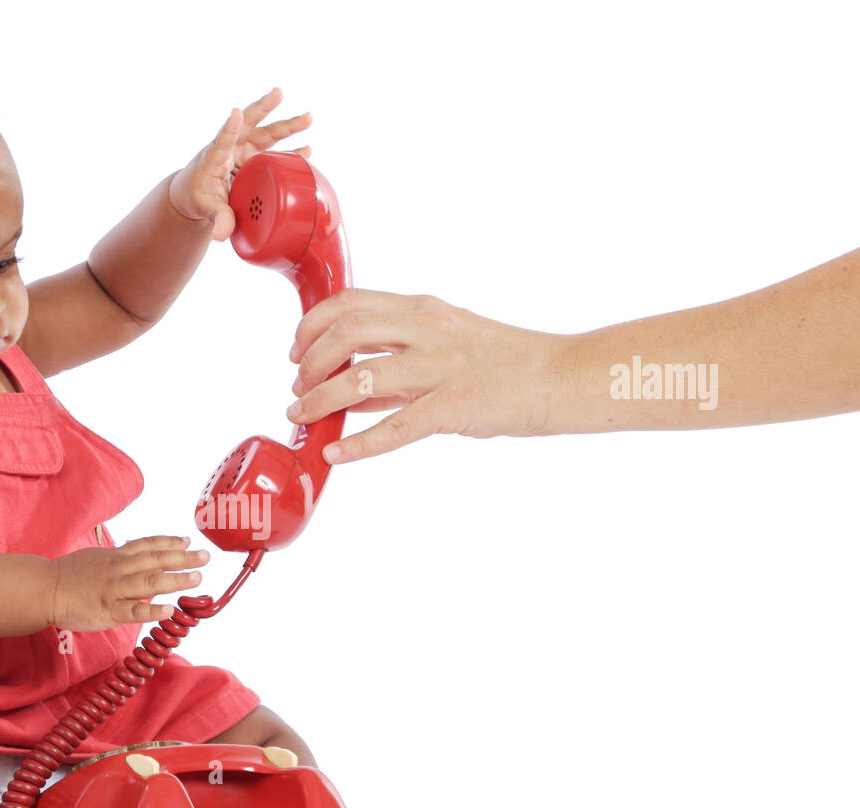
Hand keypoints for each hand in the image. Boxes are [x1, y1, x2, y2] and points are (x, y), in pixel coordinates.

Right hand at [49, 535, 209, 630]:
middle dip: (183, 558)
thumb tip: (137, 560)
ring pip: (150, 582)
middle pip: (156, 561)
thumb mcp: (95, 558)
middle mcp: (119, 569)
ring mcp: (115, 589)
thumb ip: (117, 560)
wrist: (44, 588)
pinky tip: (169, 610)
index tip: (188, 540)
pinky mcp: (109, 610)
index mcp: (116, 557)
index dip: (170, 542)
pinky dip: (153, 610)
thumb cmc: (67, 575)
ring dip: (176, 579)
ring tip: (197, 577)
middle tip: (205, 557)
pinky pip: (134, 611)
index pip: (148, 545)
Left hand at [169, 87, 312, 241]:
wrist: (196, 192)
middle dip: (265, 108)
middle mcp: (232, 148)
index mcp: (215, 156)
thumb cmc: (197, 196)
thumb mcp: (205, 208)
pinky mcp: (255, 159)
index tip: (236, 114)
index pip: (223, 139)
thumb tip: (222, 234)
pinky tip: (308, 147)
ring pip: (267, 134)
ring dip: (288, 125)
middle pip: (250, 124)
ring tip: (308, 118)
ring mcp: (245, 151)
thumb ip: (217, 218)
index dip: (230, 128)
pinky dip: (291, 149)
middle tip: (279, 93)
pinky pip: (274, 152)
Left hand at [284, 288, 568, 459]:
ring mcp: (442, 366)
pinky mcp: (456, 405)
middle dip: (309, 362)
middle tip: (297, 388)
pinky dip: (358, 443)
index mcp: (423, 310)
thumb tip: (349, 391)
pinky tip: (336, 452)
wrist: (563, 376)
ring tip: (303, 417)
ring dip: (321, 398)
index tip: (296, 351)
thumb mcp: (446, 345)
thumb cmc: (506, 364)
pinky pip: (396, 427)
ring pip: (362, 377)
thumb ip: (397, 365)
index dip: (312, 325)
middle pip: (346, 332)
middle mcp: (428, 330)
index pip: (350, 303)